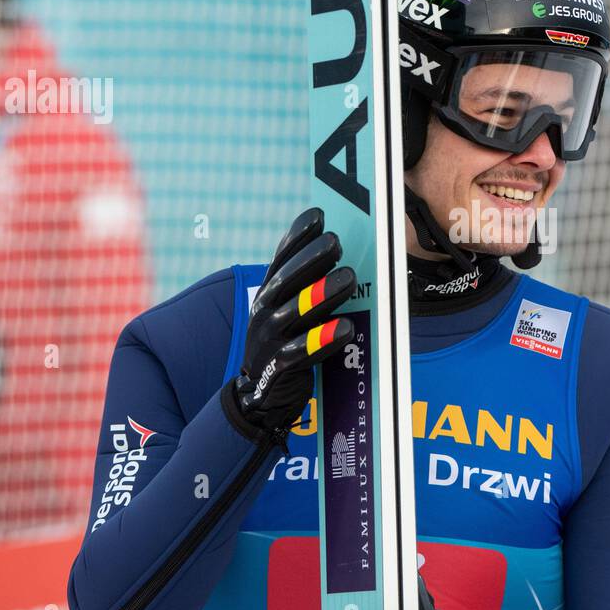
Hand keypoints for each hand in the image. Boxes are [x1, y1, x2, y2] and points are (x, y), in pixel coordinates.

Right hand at [223, 207, 355, 440]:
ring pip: (295, 313)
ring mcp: (269, 339)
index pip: (282, 258)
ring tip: (349, 279)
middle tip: (336, 241)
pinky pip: (300, 353)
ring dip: (322, 295)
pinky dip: (322, 341)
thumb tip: (330, 242)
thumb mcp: (289, 306)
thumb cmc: (287, 340)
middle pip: (287, 280)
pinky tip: (345, 328)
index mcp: (269, 291)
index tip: (318, 214)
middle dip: (311, 259)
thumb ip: (304, 280)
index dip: (298, 236)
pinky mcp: (279, 368)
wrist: (260, 395)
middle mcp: (265, 310)